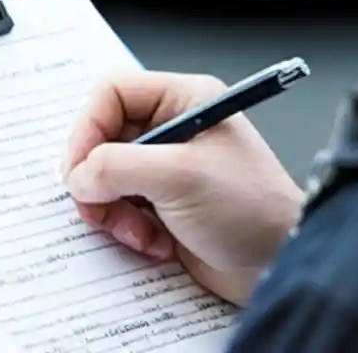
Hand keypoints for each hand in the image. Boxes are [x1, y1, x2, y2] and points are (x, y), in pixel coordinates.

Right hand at [62, 70, 303, 305]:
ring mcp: (167, 169)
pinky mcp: (164, 205)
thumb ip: (118, 167)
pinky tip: (157, 244)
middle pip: (103, 137)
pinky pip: (121, 209)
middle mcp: (173, 128)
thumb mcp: (179, 177)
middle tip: (98, 206)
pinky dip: (128, 230)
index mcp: (184, 100)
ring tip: (136, 231)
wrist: (281, 265)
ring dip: (112, 210)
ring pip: (106, 178)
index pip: (112, 92)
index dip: (88, 127)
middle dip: (97, 178)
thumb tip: (78, 176)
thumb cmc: (251, 209)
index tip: (77, 168)